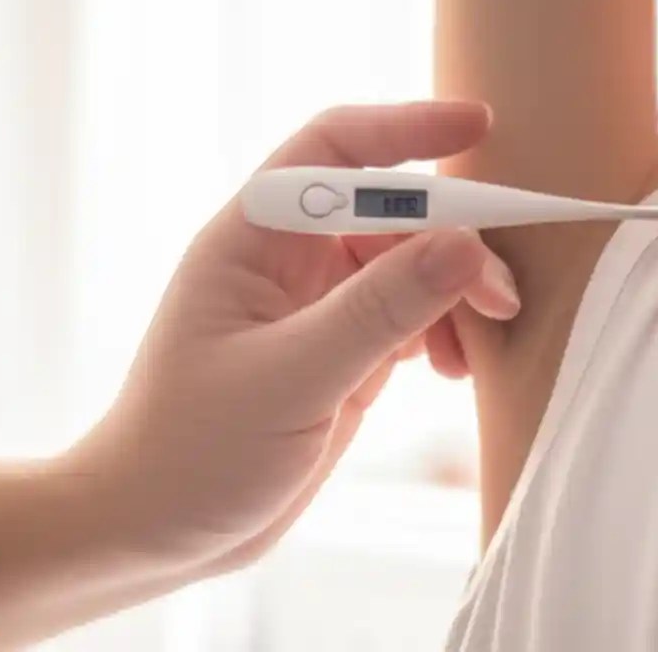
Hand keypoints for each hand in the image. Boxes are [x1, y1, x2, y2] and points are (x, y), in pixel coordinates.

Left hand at [63, 101, 517, 571]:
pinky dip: (442, 334)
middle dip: (452, 242)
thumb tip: (465, 246)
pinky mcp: (340, 356)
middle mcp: (289, 262)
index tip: (477, 126)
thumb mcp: (290, 379)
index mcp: (254, 239)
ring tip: (473, 354)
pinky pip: (409, 319)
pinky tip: (453, 370)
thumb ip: (378, 311)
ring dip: (454, 296)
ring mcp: (318, 309)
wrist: (156, 531)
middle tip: (500, 296)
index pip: (336, 151)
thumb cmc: (192, 451)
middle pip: (391, 214)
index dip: (406, 127)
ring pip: (410, 268)